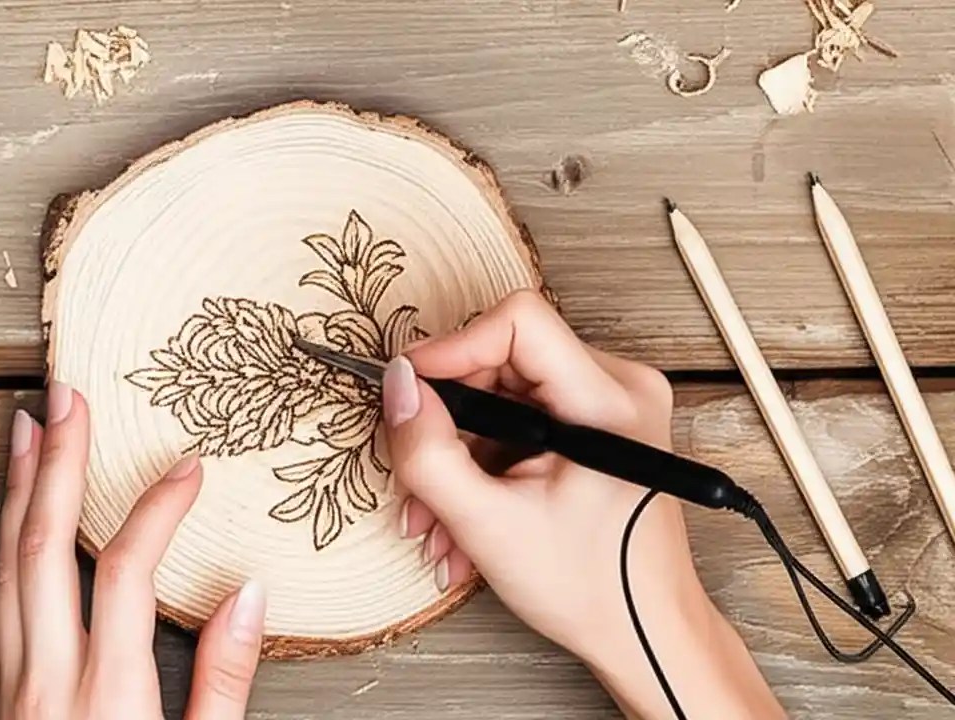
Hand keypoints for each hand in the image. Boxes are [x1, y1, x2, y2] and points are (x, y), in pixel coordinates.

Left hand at [0, 382, 266, 719]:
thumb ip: (223, 682)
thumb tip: (248, 600)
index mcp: (109, 696)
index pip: (127, 572)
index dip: (157, 509)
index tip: (186, 470)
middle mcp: (48, 681)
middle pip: (46, 547)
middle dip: (59, 462)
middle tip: (68, 400)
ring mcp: (11, 685)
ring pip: (5, 566)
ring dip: (18, 490)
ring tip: (32, 432)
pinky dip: (1, 543)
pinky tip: (10, 513)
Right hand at [382, 291, 781, 718]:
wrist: (645, 635)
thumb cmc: (592, 589)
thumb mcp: (488, 524)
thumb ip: (430, 452)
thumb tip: (396, 385)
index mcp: (608, 400)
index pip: (518, 321)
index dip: (452, 348)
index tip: (409, 391)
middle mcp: (620, 387)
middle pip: (504, 359)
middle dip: (448, 420)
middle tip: (414, 476)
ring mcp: (611, 407)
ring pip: (505, 395)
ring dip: (459, 454)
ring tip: (435, 519)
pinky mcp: (599, 428)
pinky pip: (523, 420)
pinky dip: (485, 464)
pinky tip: (464, 519)